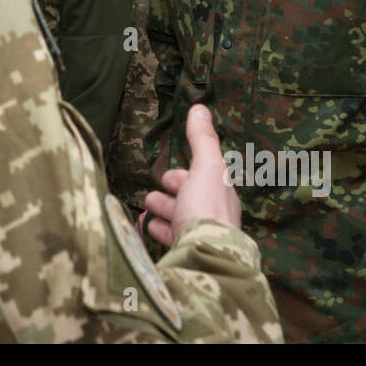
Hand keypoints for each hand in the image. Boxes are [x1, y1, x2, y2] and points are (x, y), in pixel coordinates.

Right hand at [139, 105, 238, 247]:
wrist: (204, 258)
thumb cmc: (207, 209)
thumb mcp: (206, 166)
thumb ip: (202, 138)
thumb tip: (199, 107)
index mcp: (220, 196)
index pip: (200, 183)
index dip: (183, 177)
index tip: (167, 178)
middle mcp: (212, 218)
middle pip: (187, 203)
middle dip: (169, 197)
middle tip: (153, 198)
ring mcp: (197, 239)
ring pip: (175, 223)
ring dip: (161, 214)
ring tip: (147, 212)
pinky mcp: (183, 255)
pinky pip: (165, 241)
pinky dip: (154, 233)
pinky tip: (144, 230)